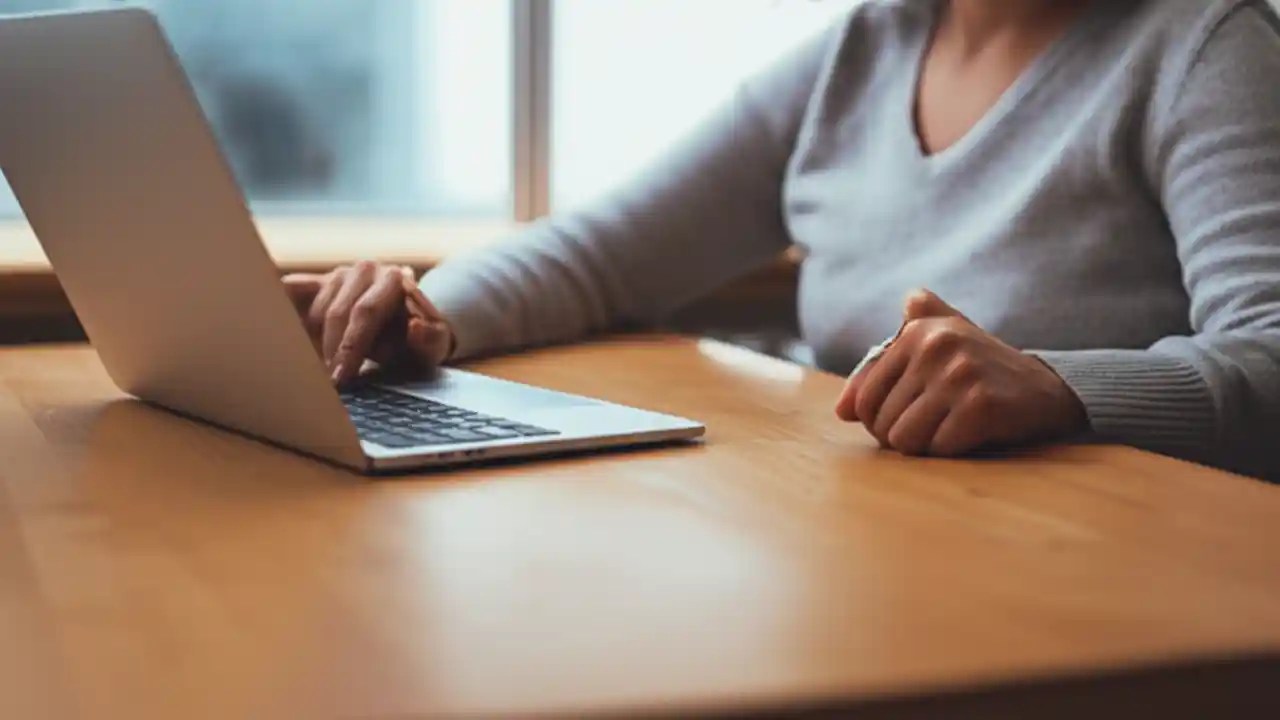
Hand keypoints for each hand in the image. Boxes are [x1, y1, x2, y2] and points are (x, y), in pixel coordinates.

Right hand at [283, 261, 454, 385]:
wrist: (407, 325)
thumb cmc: (419, 341)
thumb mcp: (433, 346)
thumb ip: (430, 340)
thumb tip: (415, 327)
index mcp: (394, 280)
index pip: (365, 312)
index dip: (350, 346)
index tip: (340, 377)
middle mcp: (365, 270)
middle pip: (336, 313)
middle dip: (331, 351)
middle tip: (329, 383)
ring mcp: (338, 275)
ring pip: (315, 313)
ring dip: (319, 343)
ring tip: (332, 366)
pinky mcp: (316, 283)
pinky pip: (292, 294)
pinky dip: (283, 311)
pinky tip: (275, 326)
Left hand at [835, 290, 1086, 456]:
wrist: (1045, 389)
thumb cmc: (977, 372)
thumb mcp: (934, 347)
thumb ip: (882, 364)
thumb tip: (842, 410)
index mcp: (918, 328)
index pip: (865, 396)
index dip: (877, 420)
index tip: (904, 418)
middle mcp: (936, 344)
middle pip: (882, 421)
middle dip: (901, 435)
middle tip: (932, 427)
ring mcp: (959, 374)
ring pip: (903, 439)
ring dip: (923, 446)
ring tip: (946, 430)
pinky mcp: (980, 405)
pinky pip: (936, 449)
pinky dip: (949, 451)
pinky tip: (969, 435)